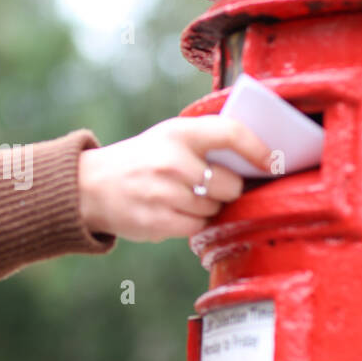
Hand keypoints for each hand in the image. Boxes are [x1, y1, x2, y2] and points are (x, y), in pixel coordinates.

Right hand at [77, 116, 272, 245]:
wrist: (88, 187)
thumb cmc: (140, 160)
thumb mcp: (166, 137)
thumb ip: (205, 141)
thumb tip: (258, 161)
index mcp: (177, 132)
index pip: (231, 133)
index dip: (259, 149)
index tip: (274, 162)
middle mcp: (172, 162)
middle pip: (231, 185)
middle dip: (228, 189)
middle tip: (213, 185)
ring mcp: (165, 194)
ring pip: (215, 209)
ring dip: (209, 207)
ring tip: (183, 197)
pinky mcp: (158, 222)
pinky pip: (198, 227)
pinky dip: (194, 223)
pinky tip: (174, 212)